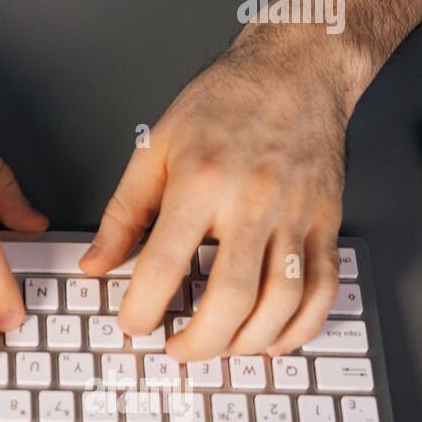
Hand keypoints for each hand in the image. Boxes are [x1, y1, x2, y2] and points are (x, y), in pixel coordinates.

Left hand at [80, 0, 421, 360]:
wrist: (296, 70)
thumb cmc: (222, 104)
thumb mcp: (154, 148)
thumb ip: (123, 213)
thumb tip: (95, 264)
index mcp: (199, 181)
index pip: (165, 263)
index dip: (143, 307)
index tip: (132, 326)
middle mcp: (251, 202)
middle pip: (231, 295)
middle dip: (200, 340)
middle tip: (176, 351)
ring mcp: (295, 215)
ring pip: (282, 301)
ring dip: (248, 341)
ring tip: (219, 348)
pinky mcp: (326, 223)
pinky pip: (323, 289)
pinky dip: (300, 327)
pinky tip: (272, 340)